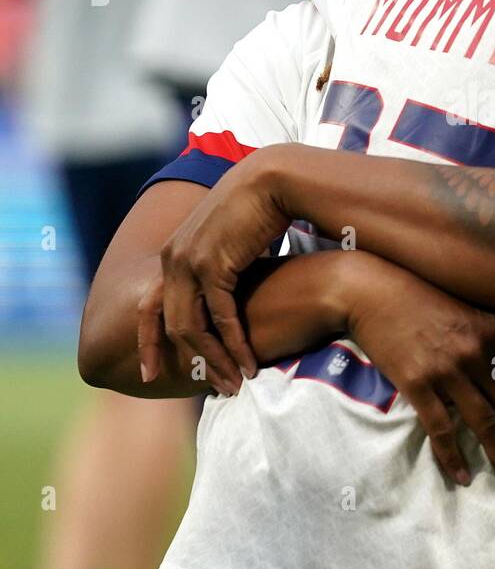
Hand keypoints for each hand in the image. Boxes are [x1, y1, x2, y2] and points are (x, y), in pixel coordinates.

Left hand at [157, 147, 294, 387]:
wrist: (271, 179)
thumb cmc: (258, 209)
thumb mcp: (227, 242)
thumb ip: (220, 266)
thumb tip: (226, 288)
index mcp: (172, 254)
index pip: (148, 307)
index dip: (148, 342)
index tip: (149, 374)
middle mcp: (172, 259)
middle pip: (168, 324)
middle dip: (185, 362)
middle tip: (203, 389)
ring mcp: (189, 262)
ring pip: (191, 326)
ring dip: (213, 360)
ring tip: (232, 383)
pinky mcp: (213, 265)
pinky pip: (220, 317)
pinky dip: (234, 344)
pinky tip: (247, 363)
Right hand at [344, 254, 494, 489]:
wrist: (372, 291)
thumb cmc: (420, 294)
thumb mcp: (468, 300)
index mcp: (493, 332)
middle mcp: (476, 353)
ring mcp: (447, 371)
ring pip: (485, 423)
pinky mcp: (417, 384)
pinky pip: (441, 429)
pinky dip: (453, 456)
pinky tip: (463, 475)